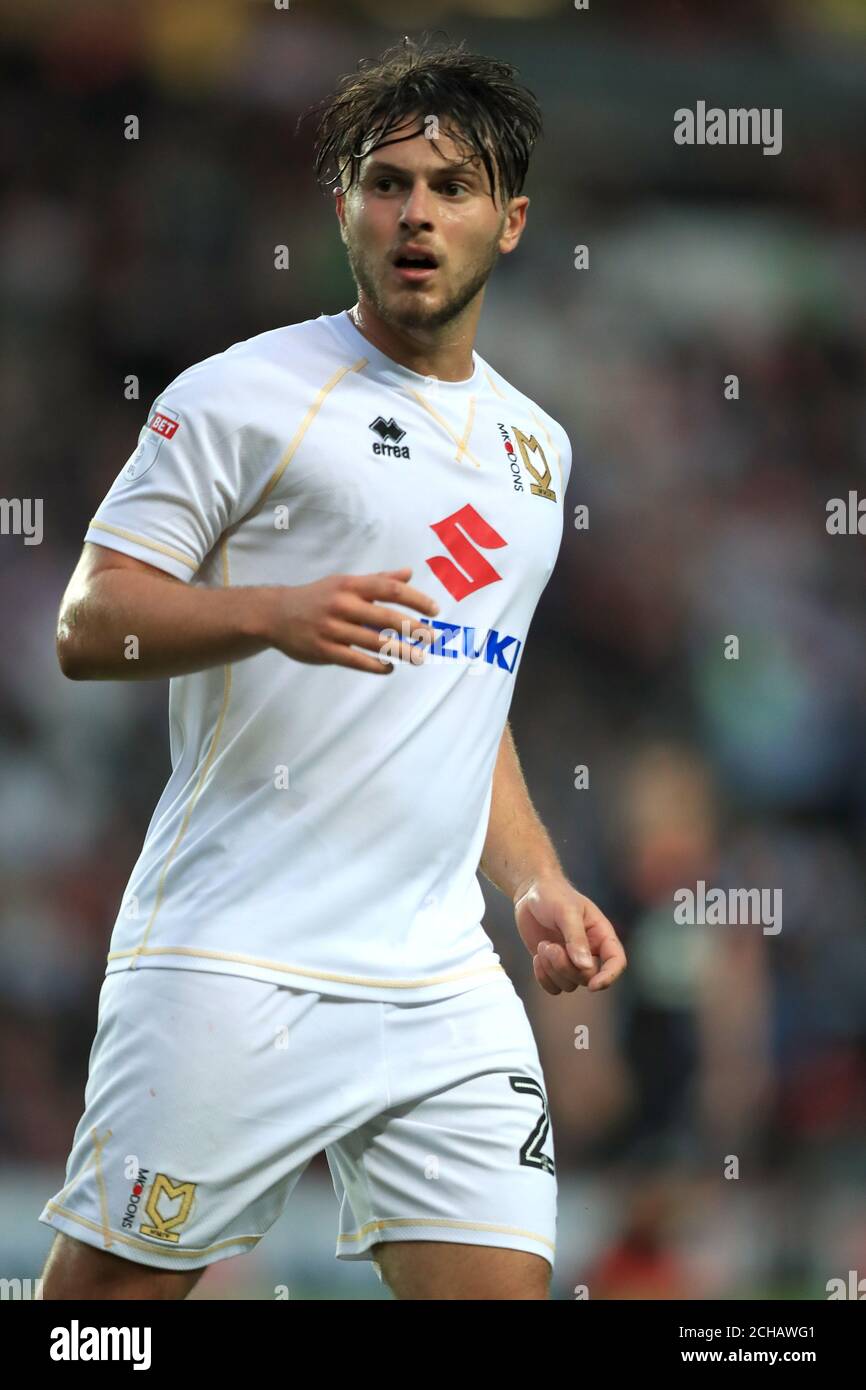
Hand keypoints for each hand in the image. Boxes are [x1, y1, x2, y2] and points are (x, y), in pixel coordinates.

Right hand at [268, 567, 438, 673]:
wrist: (275, 614)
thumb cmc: (317, 596)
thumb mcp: (344, 582)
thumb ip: (377, 580)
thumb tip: (409, 574)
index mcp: (350, 586)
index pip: (389, 590)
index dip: (415, 599)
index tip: (434, 610)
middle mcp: (342, 605)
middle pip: (386, 617)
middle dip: (413, 628)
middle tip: (433, 637)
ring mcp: (332, 629)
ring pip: (374, 642)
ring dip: (400, 651)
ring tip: (419, 657)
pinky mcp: (324, 650)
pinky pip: (356, 660)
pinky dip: (376, 665)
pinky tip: (390, 667)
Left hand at [513, 874, 626, 995]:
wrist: (531, 893)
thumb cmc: (554, 895)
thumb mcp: (566, 911)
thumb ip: (576, 938)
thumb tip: (585, 966)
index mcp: (601, 935)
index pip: (617, 962)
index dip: (609, 977)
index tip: (593, 986)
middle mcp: (591, 952)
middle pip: (587, 977)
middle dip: (565, 967)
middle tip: (549, 946)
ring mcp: (572, 961)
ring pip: (570, 985)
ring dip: (552, 969)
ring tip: (543, 946)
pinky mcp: (554, 966)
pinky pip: (554, 987)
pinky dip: (543, 978)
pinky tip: (537, 957)